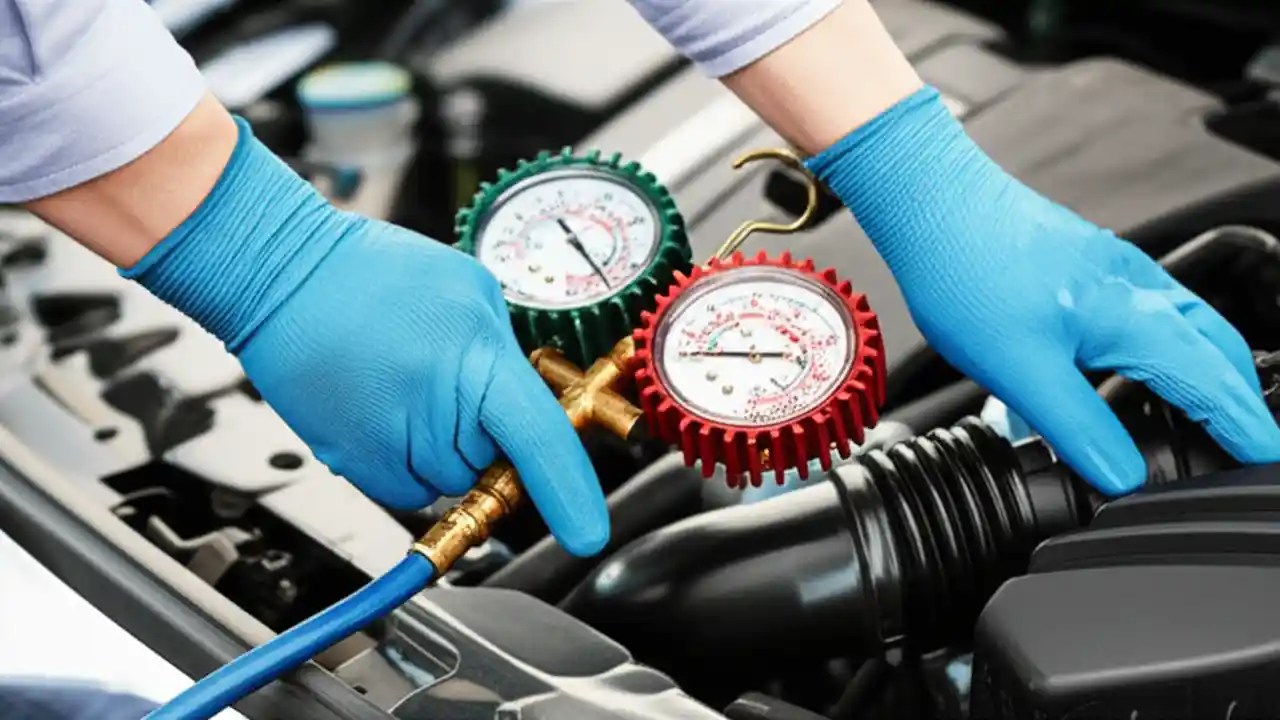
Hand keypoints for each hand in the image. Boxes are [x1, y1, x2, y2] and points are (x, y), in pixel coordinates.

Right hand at [123, 118, 607, 555]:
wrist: (281, 277)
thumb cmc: (373, 273)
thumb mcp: (469, 290)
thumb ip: (506, 352)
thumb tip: (532, 398)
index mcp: (475, 362)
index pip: (539, 443)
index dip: (568, 493)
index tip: (586, 532)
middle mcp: (434, 412)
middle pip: (494, 468)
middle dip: (489, 438)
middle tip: (453, 382)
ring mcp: (389, 444)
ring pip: (450, 480)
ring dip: (445, 446)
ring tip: (409, 383)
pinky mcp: (352, 464)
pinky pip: (408, 488)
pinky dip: (408, 460)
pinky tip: (387, 407)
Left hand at [806, 87, 1279, 494]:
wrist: (930, 201)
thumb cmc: (967, 270)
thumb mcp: (1020, 371)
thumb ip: (1077, 427)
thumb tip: (1121, 475)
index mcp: (1134, 315)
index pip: (1215, 384)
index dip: (1244, 429)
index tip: (1264, 461)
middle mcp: (1136, 287)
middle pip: (1216, 350)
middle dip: (1235, 400)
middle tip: (1242, 443)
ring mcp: (1111, 271)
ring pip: (1179, 329)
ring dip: (1193, 375)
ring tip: (1186, 419)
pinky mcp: (1082, 265)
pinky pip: (1139, 314)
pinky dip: (1148, 352)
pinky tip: (1108, 376)